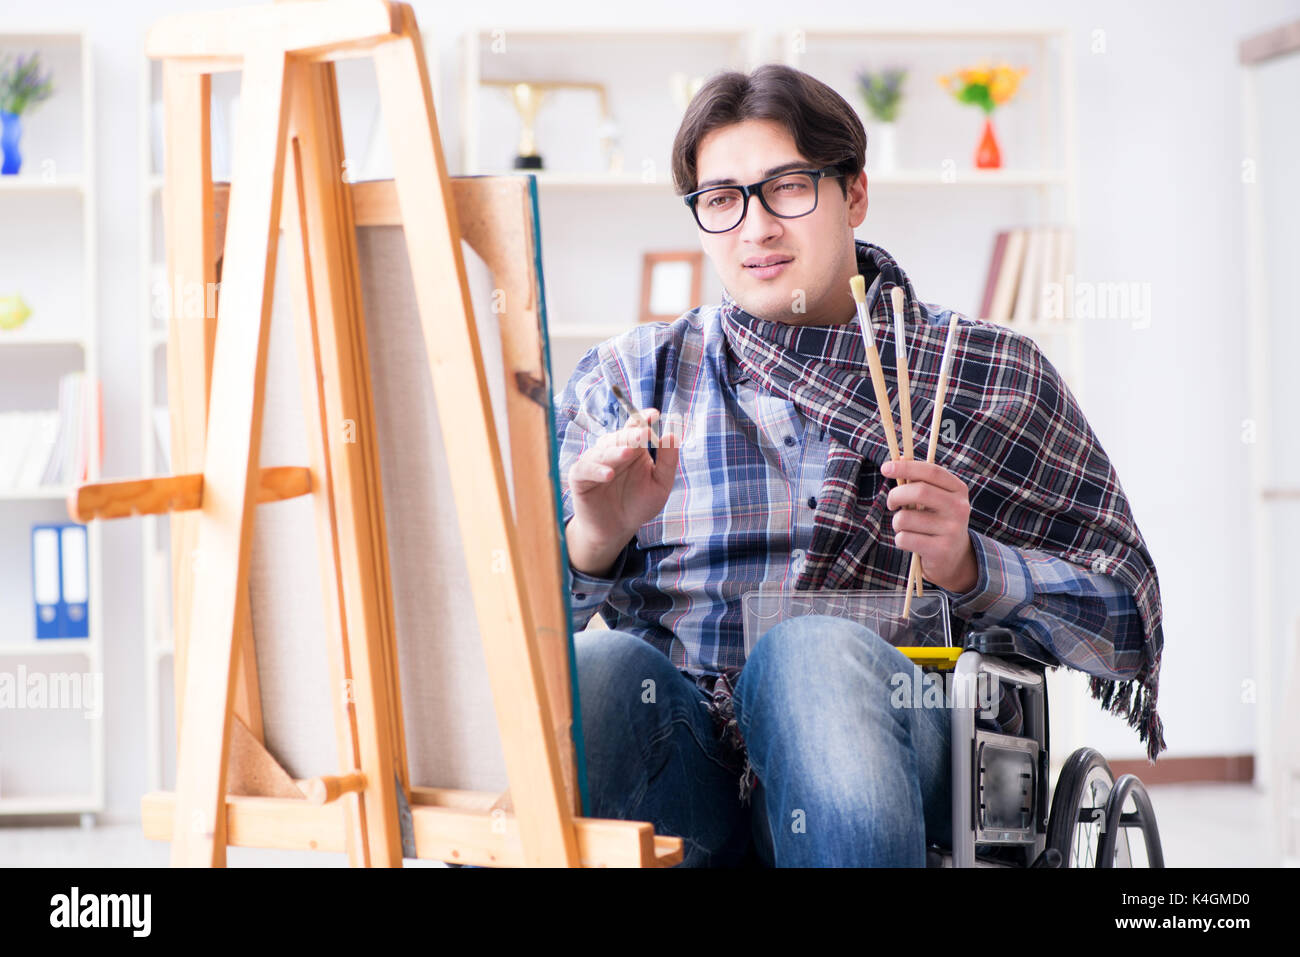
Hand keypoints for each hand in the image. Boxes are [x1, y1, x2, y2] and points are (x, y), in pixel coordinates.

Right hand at [566, 408, 679, 573]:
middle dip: (633, 435)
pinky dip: (596, 470)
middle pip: (621, 437)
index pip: (637, 427)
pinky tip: (608, 475)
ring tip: (628, 454)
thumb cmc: (638, 504)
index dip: (644, 419)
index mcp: (634, 448)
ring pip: (604, 451)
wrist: (617, 530)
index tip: (654, 415)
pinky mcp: (580, 477)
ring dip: (616, 452)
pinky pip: (585, 469)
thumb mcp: (660, 484)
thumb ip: (667, 461)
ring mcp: (595, 462)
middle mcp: (613, 450)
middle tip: (644, 433)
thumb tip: (673, 435)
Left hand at [882, 459, 977, 593]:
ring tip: (906, 528)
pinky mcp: (941, 550)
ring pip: (905, 518)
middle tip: (891, 503)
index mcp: (958, 489)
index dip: (906, 467)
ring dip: (897, 523)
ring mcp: (952, 530)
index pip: (931, 471)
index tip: (885, 467)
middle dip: (896, 495)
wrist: (955, 558)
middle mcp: (959, 508)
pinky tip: (912, 542)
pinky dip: (900, 540)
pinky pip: (904, 538)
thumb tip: (898, 459)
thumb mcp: (935, 499)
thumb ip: (918, 480)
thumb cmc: (937, 521)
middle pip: (919, 492)